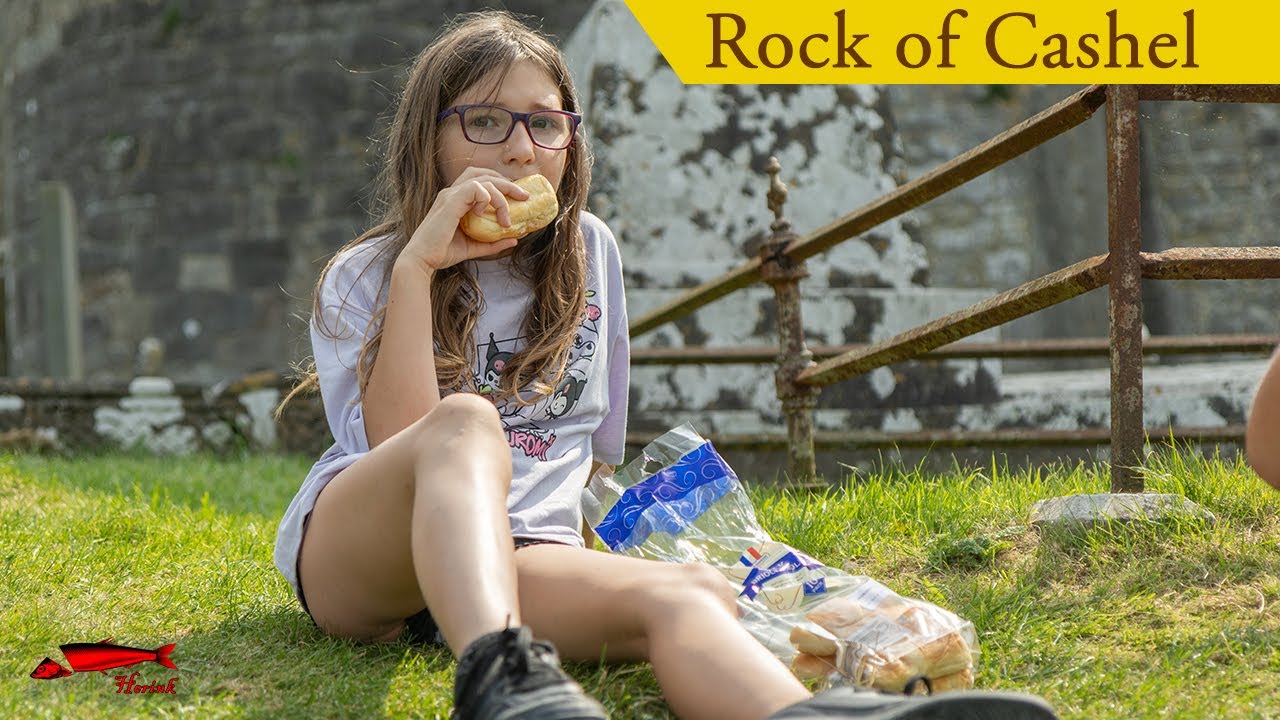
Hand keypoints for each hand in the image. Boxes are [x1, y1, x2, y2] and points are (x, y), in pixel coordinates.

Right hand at [398, 168, 530, 272]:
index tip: (516, 197)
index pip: (480, 178)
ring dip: (501, 195)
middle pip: (485, 174)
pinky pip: (475, 188)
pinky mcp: (450, 202)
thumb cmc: (442, 252)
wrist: (422, 260)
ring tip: (507, 216)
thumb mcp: (474, 247)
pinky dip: (486, 198)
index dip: (500, 182)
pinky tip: (484, 214)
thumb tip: (515, 239)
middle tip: (525, 196)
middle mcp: (452, 192)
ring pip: (483, 180)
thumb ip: (493, 243)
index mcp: (456, 199)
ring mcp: (450, 195)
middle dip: (508, 183)